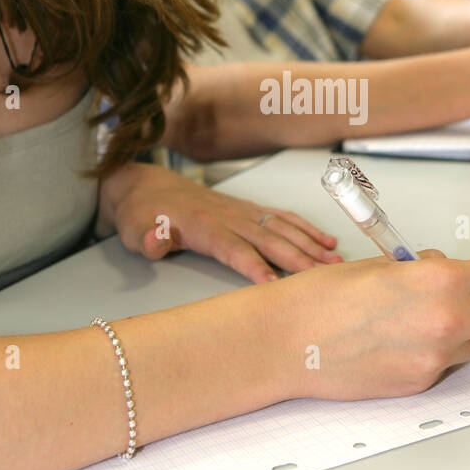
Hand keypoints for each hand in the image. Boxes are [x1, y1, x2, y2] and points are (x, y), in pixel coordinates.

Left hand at [99, 162, 342, 282]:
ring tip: (336, 264)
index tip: (273, 283)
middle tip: (324, 277)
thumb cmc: (142, 215)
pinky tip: (327, 242)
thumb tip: (158, 237)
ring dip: (310, 245)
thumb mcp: (133, 230)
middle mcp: (228, 215)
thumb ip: (148, 238)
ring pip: (282, 228)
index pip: (232, 247)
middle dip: (297, 258)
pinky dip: (307, 229)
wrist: (147, 186)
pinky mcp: (248, 210)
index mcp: (202, 224)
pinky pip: (283, 218)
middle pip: (268, 239)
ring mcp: (242, 210)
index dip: (253, 264)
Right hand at [270, 249, 469, 400]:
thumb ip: (429, 270)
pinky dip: (434, 355)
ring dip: (467, 334)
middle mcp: (448, 321)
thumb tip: (452, 274)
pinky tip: (399, 343)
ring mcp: (436, 358)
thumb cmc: (325, 297)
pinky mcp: (420, 383)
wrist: (288, 339)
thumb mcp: (385, 265)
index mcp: (442, 281)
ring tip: (423, 323)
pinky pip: (447, 366)